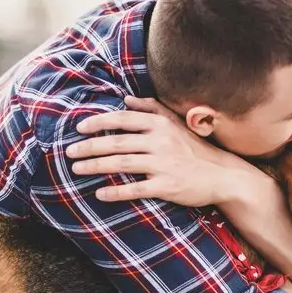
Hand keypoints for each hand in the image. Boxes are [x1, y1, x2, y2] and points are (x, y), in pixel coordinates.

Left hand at [66, 96, 248, 204]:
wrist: (223, 175)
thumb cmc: (196, 149)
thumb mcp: (177, 123)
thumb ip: (152, 109)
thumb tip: (126, 98)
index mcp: (161, 125)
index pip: (123, 119)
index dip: (99, 122)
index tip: (80, 128)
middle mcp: (161, 142)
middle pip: (117, 142)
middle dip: (90, 146)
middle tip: (69, 151)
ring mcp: (164, 164)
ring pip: (122, 163)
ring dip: (96, 166)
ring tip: (77, 169)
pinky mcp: (167, 186)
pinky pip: (136, 189)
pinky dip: (116, 191)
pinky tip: (100, 194)